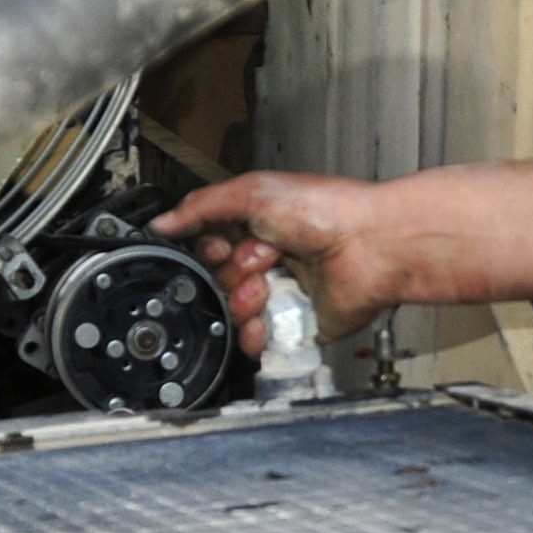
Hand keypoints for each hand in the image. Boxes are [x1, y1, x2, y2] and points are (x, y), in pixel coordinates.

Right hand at [157, 170, 409, 358]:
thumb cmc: (325, 210)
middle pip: (218, 280)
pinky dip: (255, 332)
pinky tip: (269, 312)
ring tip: (271, 283)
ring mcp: (282, 293)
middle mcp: (269, 259)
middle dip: (233, 270)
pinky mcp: (295, 323)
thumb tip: (163, 222)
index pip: (209, 246)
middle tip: (262, 256)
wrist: (369, 244)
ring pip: (233, 310)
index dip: (210, 248)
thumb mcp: (251, 192)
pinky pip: (256, 340)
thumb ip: (201, 207)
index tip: (223, 243)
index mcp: (257, 225)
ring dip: (245, 298)